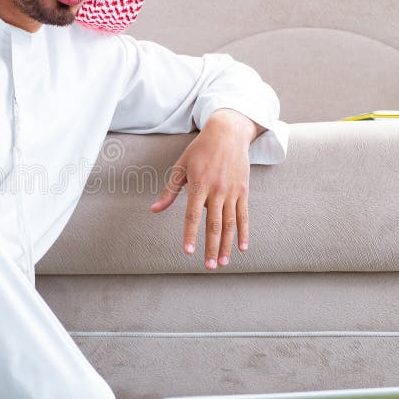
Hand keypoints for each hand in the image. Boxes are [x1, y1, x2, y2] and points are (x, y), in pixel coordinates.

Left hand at [149, 110, 263, 269]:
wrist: (228, 133)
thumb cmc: (200, 150)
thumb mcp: (181, 167)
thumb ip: (169, 192)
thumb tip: (154, 210)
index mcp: (199, 185)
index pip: (193, 215)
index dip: (190, 234)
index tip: (188, 251)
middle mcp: (217, 190)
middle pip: (214, 224)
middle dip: (211, 247)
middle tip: (209, 266)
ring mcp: (232, 191)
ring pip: (229, 223)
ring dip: (227, 245)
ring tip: (223, 263)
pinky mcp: (243, 191)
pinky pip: (244, 215)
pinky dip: (244, 232)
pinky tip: (243, 248)